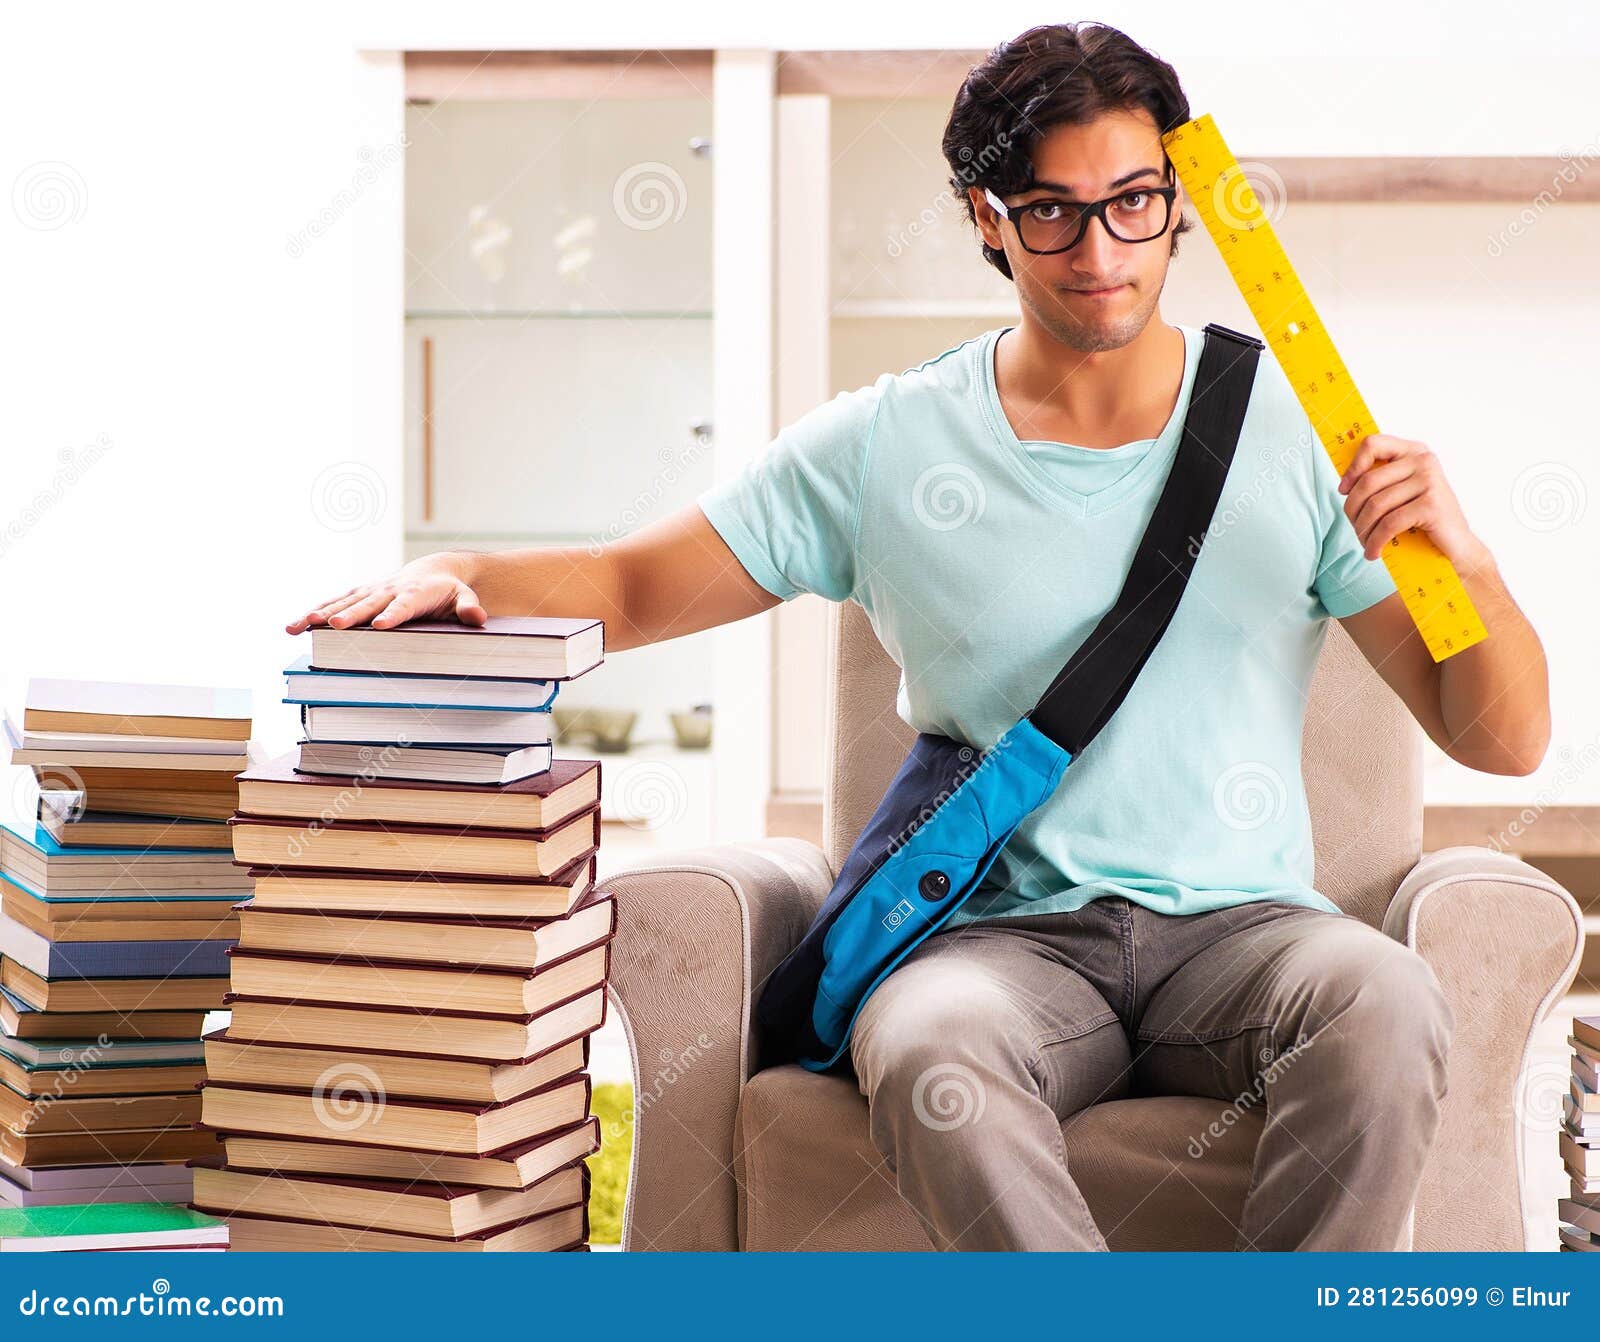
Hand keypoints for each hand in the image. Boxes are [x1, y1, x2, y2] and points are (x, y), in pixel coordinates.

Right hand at [285, 557, 487, 634]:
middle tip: (336, 627)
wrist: (432, 570)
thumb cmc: (449, 590)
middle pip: (368, 604)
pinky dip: (315, 614)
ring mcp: (370, 591)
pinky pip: (334, 604)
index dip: (392, 615)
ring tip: (299, 626)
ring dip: (322, 614)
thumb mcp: (464, 597)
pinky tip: (294, 627)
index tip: (380, 627)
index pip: (404, 606)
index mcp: (415, 593)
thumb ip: (469, 608)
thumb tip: (478, 618)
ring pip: (343, 602)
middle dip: (351, 615)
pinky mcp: (358, 595)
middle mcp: (388, 590)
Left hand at [1338, 434, 1492, 576]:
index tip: (1343, 490)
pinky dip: (1375, 541)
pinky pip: (1389, 523)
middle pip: (1368, 482)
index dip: (1352, 467)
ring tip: (1365, 543)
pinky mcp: (1431, 505)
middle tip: (1356, 529)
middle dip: (1353, 510)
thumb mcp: (1402, 492)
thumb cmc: (1423, 519)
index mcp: (1413, 451)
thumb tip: (1344, 485)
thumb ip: (1381, 481)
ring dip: (1363, 530)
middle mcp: (1423, 460)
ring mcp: (1429, 481)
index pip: (1372, 444)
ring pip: (1376, 505)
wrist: (1457, 545)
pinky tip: (1373, 552)